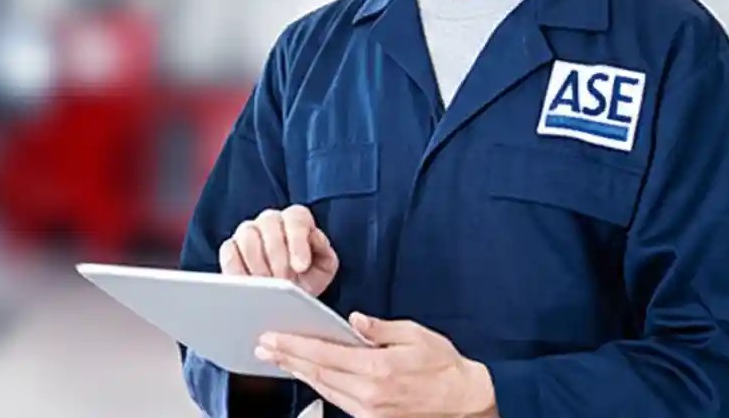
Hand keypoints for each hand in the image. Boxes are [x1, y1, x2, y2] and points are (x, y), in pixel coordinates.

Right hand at [219, 205, 338, 296]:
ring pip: (248, 236)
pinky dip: (237, 269)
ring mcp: (248, 231)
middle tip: (283, 282)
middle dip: (277, 256)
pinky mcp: (230, 248)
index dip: (298, 242)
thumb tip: (314, 240)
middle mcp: (271, 220)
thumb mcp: (323, 268)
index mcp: (296, 219)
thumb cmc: (305, 279)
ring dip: (258, 264)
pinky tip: (248, 286)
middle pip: (270, 224)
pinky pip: (229, 251)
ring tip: (267, 287)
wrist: (287, 299)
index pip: (296, 219)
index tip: (300, 267)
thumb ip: (324, 251)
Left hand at [255, 313, 497, 417]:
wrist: (465, 400)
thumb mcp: (416, 336)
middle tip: (262, 346)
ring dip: (298, 372)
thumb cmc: (443, 366)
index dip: (294, 346)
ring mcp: (369, 410)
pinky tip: (307, 373)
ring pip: (323, 388)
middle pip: (317, 373)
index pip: (324, 355)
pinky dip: (319, 384)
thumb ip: (380, 328)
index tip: (273, 338)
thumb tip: (353, 320)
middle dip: (286, 358)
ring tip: (277, 357)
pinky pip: (337, 399)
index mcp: (377, 369)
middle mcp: (369, 394)